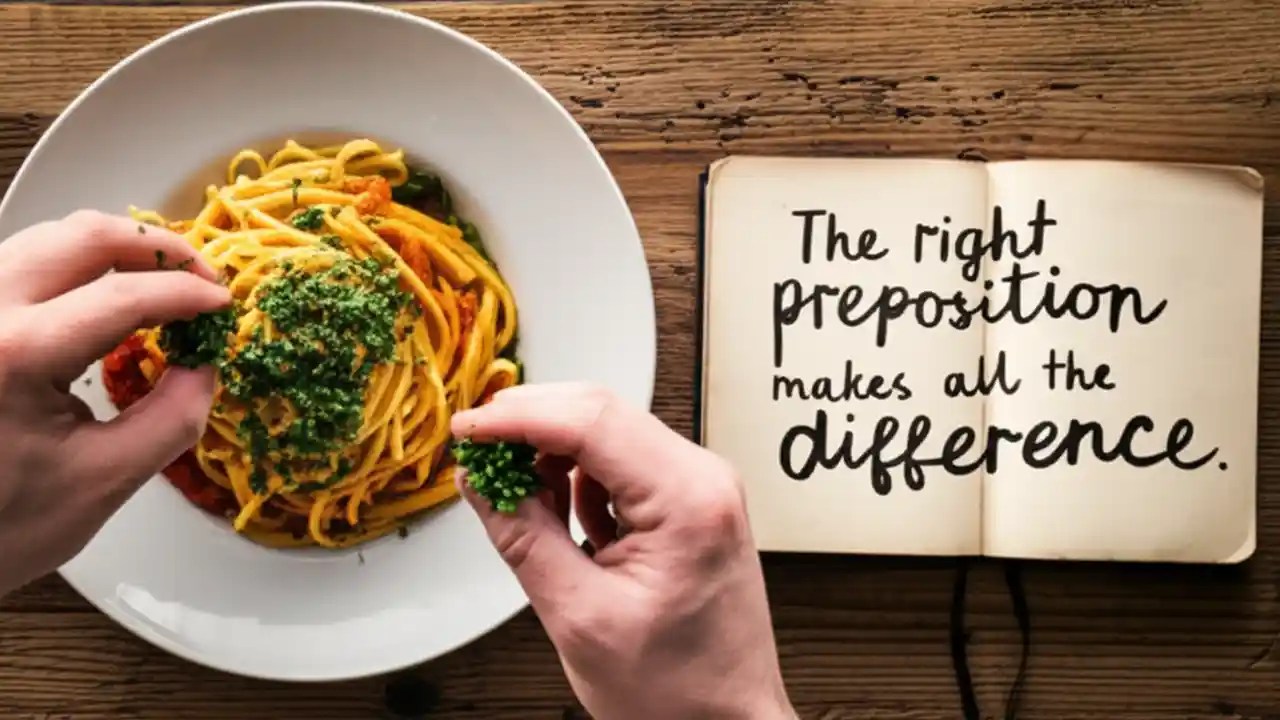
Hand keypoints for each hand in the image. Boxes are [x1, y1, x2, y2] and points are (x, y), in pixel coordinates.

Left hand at [0, 211, 228, 595]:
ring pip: (50, 235)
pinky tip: (112, 292)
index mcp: (16, 355)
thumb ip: (171, 419)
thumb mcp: (104, 481)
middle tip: (201, 279)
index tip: (225, 305)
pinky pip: (26, 259)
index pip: (123, 295)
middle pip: (82, 235)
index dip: (187, 293)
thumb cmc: (3, 525)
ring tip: (163, 281)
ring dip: (116, 248)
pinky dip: (80, 263)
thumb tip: (205, 364)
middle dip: (157, 248)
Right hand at [451, 384, 796, 719]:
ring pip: (608, 432)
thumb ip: (524, 538)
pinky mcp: (689, 501)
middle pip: (600, 412)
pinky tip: (556, 510)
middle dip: (530, 425)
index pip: (590, 422)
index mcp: (687, 501)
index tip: (468, 430)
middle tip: (477, 454)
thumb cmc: (678, 691)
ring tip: (515, 495)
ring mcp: (700, 486)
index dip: (518, 417)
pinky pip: (622, 461)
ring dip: (551, 450)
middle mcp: (704, 479)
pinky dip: (578, 474)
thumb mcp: (580, 617)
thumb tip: (481, 483)